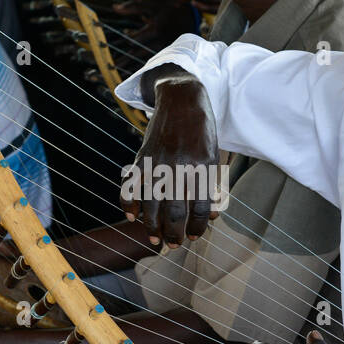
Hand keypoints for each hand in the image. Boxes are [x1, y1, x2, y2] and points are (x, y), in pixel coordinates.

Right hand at [120, 71, 219, 245]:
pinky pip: (131, 186)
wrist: (182, 98)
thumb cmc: (202, 131)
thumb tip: (212, 217)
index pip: (201, 208)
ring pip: (152, 204)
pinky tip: (133, 217)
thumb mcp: (213, 156)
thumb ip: (212, 186)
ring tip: (155, 239)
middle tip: (174, 245)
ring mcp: (158, 162)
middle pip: (176, 211)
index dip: (197, 226)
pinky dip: (129, 204)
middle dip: (175, 233)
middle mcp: (179, 167)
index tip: (194, 237)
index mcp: (202, 167)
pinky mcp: (142, 157)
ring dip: (152, 226)